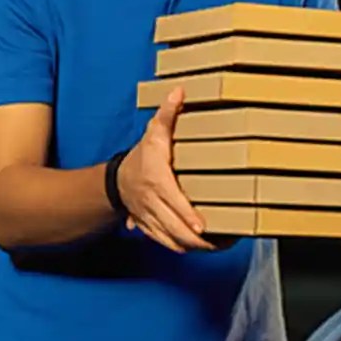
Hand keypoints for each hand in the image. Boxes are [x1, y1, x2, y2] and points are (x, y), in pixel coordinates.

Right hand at [117, 87, 215, 252]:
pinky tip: (203, 247)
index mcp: (156, 180)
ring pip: (171, 240)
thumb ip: (167, 114)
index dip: (187, 216)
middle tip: (224, 241)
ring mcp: (149, 218)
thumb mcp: (153, 133)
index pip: (172, 202)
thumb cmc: (142, 156)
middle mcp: (151, 203)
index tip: (204, 225)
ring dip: (195, 247)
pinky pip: (166, 243)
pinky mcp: (150, 228)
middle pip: (174, 228)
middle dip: (198, 239)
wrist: (116, 180)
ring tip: (220, 246)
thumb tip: (180, 91)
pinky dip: (184, 248)